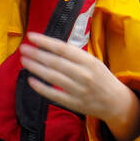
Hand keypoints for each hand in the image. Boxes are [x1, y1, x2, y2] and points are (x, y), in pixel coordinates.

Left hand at [19, 32, 139, 140]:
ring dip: (36, 68)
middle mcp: (84, 75)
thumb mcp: (93, 62)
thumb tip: (50, 46)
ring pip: (53, 77)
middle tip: (23, 48)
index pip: (63, 48)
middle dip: (37, 54)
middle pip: (55, 62)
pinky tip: (31, 80)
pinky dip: (41, 88)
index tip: (31, 36)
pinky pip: (54, 95)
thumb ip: (74, 56)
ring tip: (24, 61)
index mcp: (89, 61)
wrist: (116, 102)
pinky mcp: (74, 103)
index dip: (45, 42)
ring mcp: (79, 90)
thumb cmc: (102, 78)